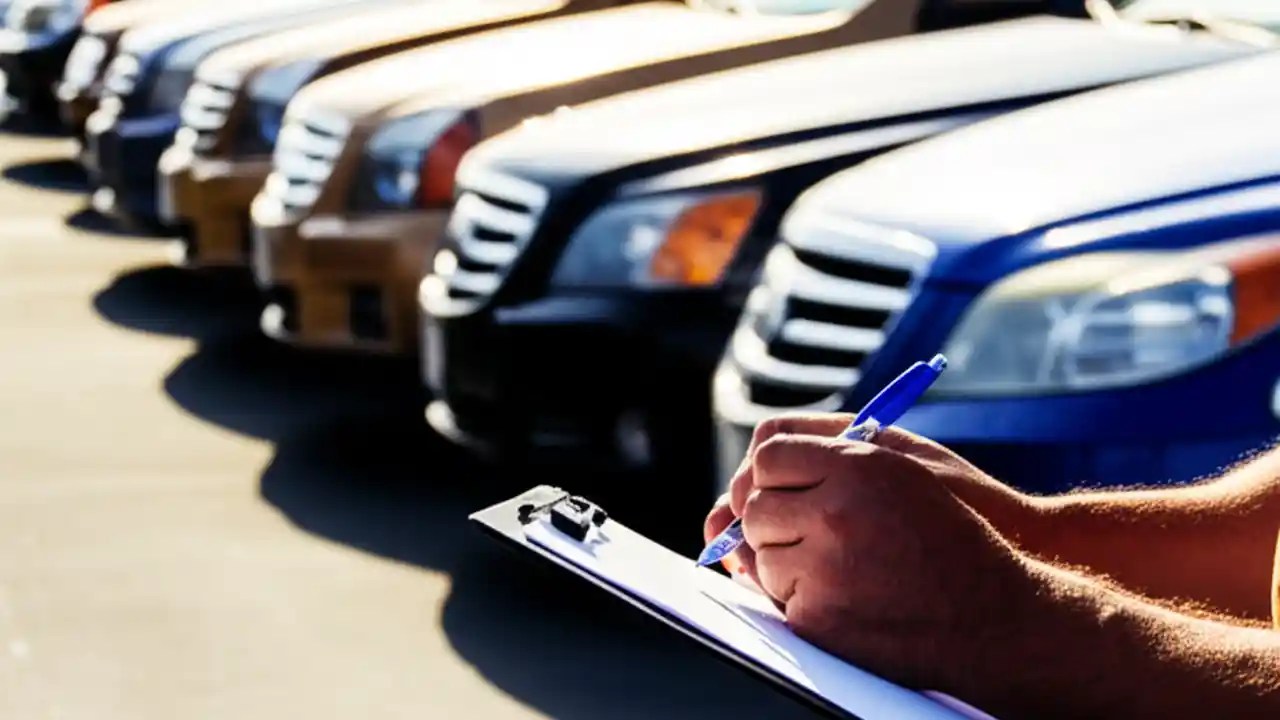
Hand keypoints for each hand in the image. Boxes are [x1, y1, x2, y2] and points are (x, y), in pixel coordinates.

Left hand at [722, 418, 1044, 690]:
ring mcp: (825, 568)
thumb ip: (832, 449)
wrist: (996, 612)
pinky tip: (840, 596)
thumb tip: (761, 458)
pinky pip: (778, 601)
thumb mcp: (904, 466)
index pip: (769, 452)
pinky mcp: (820, 617)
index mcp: (858, 465)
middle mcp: (835, 513)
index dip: (768, 470)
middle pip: (754, 507)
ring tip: (832, 566)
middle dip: (769, 520)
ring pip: (760, 556)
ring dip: (782, 562)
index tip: (781, 485)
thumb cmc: (951, 530)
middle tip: (800, 530)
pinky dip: (800, 600)